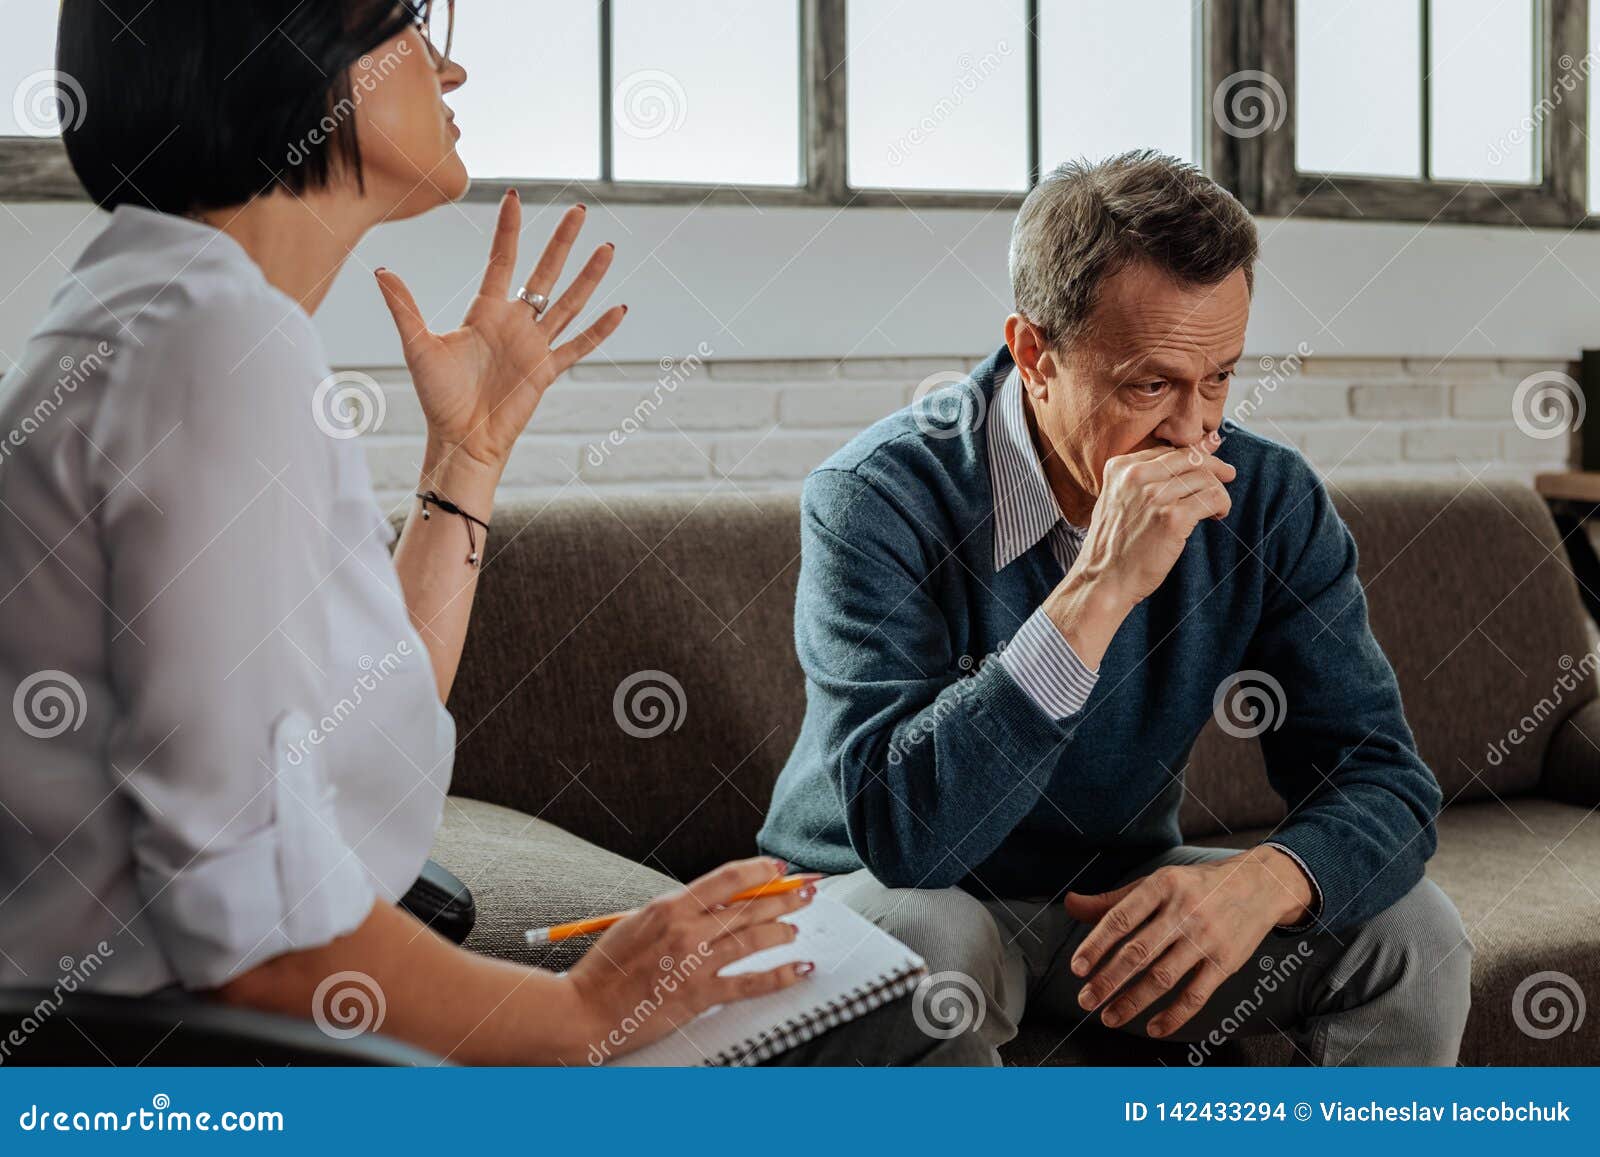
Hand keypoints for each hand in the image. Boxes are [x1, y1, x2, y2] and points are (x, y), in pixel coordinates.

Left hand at [375, 190, 625, 474]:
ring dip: (588, 276)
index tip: (514, 196)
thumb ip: (405, 309)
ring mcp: (534, 346)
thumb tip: (381, 271)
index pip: (502, 261)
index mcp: (485, 312)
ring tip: (607, 248)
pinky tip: (619, 308)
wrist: (461, 439)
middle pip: (544, 272)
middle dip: (561, 242)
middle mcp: (514, 323)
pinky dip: (600, 329)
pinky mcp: (547, 371)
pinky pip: (578, 345)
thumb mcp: (418, 348)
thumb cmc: (437, 398)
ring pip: (568, 302)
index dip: (508, 230)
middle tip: (580, 210)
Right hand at [565, 857, 816, 1062]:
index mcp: (669, 906)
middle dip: (784, 895)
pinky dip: (780, 975)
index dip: (760, 869)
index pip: (727, 878)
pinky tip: (800, 969)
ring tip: (796, 928)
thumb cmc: (606, 969)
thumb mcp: (637, 923)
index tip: (779, 867)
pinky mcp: (699, 996)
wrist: (585, 1012)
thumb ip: (674, 911)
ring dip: (783, 930)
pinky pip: (749, 983)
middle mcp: (686, 930)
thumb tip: (712, 903)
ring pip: (754, 939)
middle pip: (749, 906)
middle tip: (807, 891)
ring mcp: (695, 964)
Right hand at [1037, 433, 1234, 669]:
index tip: (1210, 459)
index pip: (1168, 450)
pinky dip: (1221, 505)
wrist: (1103, 580)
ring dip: (1218, 491)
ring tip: (1216, 508)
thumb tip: (1183, 462)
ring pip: (1205, 477)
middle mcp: (1136, 476)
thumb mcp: (1116, 501)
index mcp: (1121, 468)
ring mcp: (1154, 496)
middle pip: (1190, 457)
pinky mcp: (1172, 518)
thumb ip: (1142, 481)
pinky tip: (1217, 516)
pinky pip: (1212, 497)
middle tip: (1228, 475)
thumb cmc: (1113, 546)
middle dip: (1215, 465)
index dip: (1194, 455)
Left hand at [1063, 847, 1311, 1038]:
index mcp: (1162, 886)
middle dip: (1108, 980)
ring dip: (1133, 1002)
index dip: (1095, 945)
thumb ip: (1113, 899)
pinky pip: (1196, 995)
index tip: (1077, 968)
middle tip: (1085, 1001)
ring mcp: (1206, 939)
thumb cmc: (1197, 885)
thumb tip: (1070, 904)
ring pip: (1163, 977)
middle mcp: (1184, 912)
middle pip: (1138, 952)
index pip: (1120, 919)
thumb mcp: (1157, 882)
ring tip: (1108, 1017)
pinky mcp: (1226, 962)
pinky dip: (1173, 1016)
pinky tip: (1153, 1028)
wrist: (1260, 886)